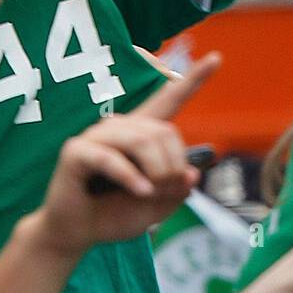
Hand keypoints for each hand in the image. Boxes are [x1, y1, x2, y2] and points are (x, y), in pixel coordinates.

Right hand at [29, 53, 221, 256]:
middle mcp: (119, 128)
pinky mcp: (76, 152)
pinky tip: (140, 192)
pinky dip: (130, 177)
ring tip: (150, 194)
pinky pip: (110, 158)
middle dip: (173, 166)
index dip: (193, 79)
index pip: (169, 100)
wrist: (77, 234)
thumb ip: (176, 191)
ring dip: (155, 173)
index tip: (216, 58)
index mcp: (141, 134)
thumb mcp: (156, 207)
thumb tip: (191, 173)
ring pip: (140, 140)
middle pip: (163, 131)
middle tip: (166, 191)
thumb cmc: (114, 214)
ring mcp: (95, 137)